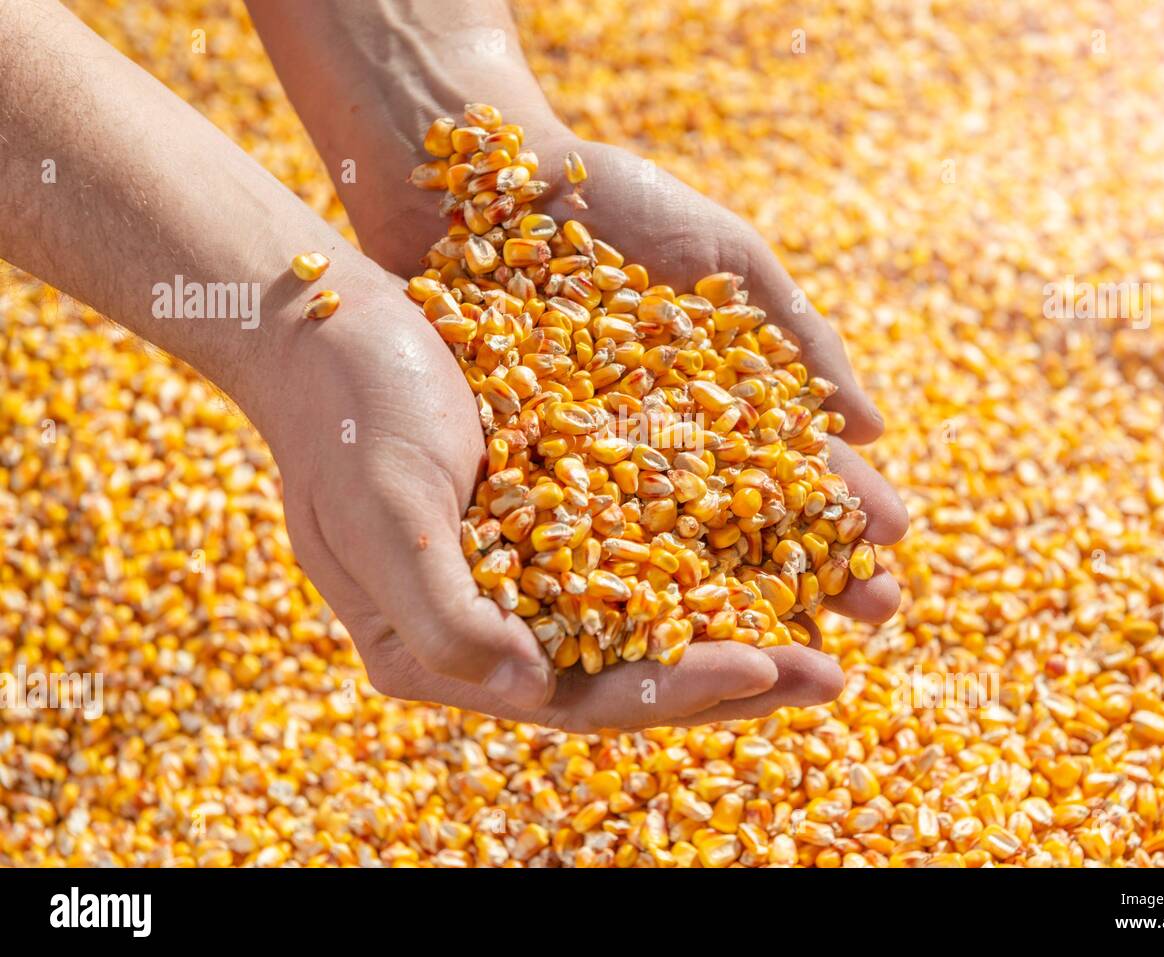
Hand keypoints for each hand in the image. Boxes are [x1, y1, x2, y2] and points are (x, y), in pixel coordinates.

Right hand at [265, 266, 849, 731]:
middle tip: (833, 676)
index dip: (676, 691)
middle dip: (737, 674)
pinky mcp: (562, 507)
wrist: (330, 324)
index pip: (580, 699)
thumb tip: (530, 695)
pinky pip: (653, 541)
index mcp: (449, 652)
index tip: (765, 670)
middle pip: (636, 671)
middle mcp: (503, 624)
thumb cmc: (344, 417)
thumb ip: (446, 619)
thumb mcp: (382, 516)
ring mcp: (538, 568)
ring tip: (834, 620)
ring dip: (746, 617)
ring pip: (658, 614)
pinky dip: (717, 546)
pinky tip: (785, 538)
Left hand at [352, 128, 909, 626]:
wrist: (491, 181)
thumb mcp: (727, 254)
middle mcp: (671, 445)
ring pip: (674, 547)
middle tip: (873, 617)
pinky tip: (666, 623)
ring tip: (790, 640)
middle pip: (747, 522)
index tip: (898, 541)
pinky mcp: (531, 474)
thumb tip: (875, 427)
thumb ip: (799, 331)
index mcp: (725, 398)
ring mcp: (601, 466)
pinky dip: (622, 580)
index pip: (797, 464)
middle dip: (810, 568)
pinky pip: (583, 536)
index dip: (846, 503)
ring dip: (735, 596)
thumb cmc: (621, 204)